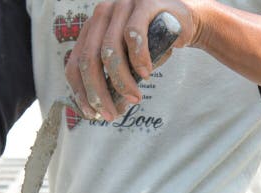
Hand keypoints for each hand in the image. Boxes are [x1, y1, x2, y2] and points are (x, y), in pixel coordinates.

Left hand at [65, 0, 201, 120]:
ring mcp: (121, 6)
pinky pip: (134, 36)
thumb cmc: (154, 44)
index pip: (75, 63)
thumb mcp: (129, 63)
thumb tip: (103, 111)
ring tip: (134, 97)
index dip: (81, 91)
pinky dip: (138, 60)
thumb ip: (113, 79)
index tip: (92, 114)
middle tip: (111, 114)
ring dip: (121, 81)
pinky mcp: (144, 4)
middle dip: (98, 93)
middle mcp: (102, 14)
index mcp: (92, 29)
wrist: (185, 20)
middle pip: (88, 59)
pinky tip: (146, 74)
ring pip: (109, 51)